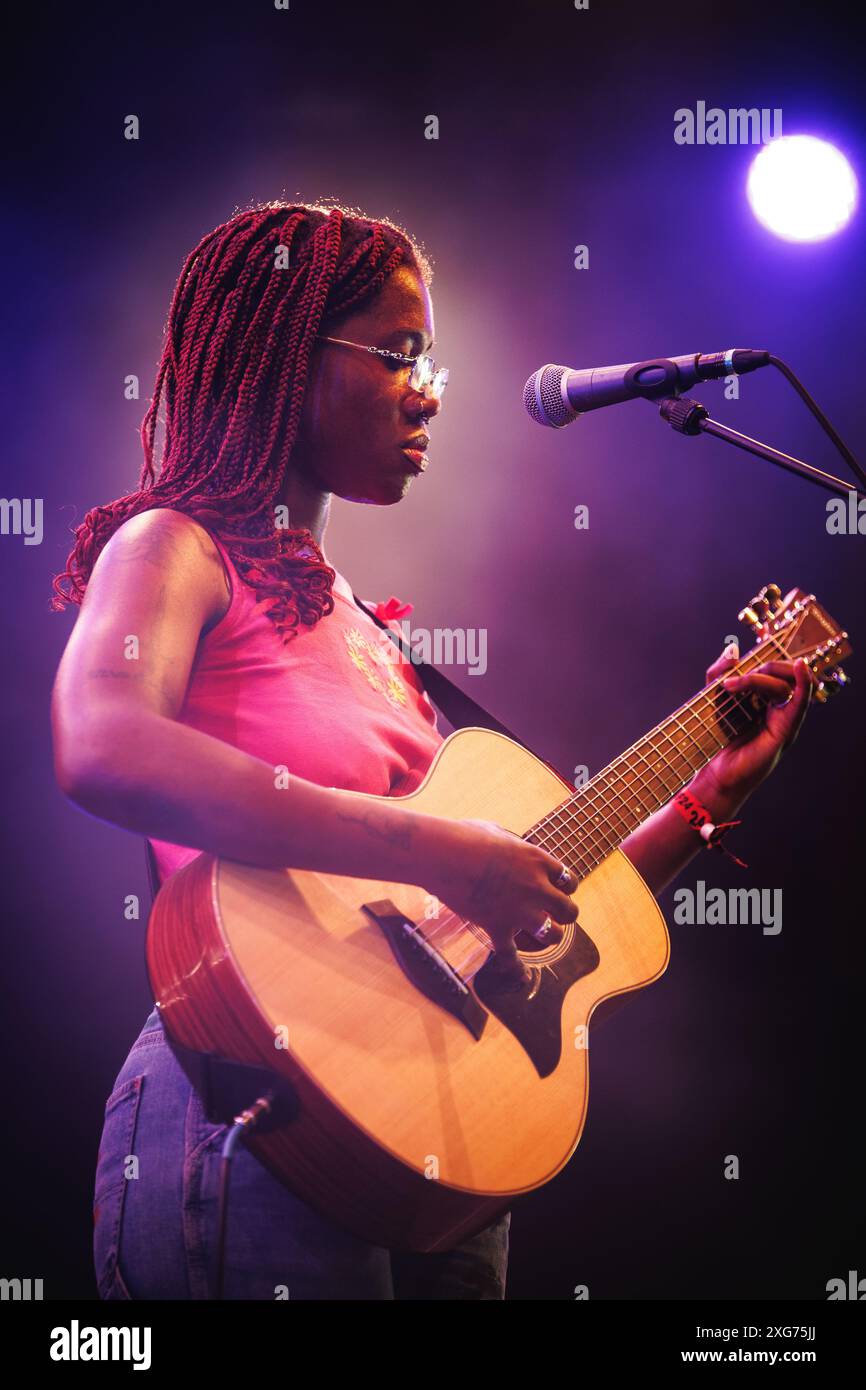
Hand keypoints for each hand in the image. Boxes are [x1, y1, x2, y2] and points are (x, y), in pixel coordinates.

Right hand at [423, 818, 578, 984]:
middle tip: (555, 915)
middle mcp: (535, 887)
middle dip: (565, 915)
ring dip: (549, 937)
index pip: (568, 880)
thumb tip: (503, 843)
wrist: (443, 854)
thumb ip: (507, 842)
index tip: (556, 890)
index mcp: (537, 860)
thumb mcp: (495, 831)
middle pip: (570, 910)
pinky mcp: (497, 926)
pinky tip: (520, 973)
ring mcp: (518, 910)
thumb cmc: (464, 836)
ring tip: (541, 935)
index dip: (565, 888)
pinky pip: (512, 956)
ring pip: (553, 935)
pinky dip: (516, 966)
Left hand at [698, 642, 812, 803]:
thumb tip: (732, 649)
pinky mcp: (786, 730)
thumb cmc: (718, 739)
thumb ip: (718, 674)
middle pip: (780, 674)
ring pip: (782, 685)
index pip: (773, 668)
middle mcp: (778, 707)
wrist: (716, 773)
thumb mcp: (713, 700)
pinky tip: (801, 668)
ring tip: (731, 688)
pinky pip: (800, 703)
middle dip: (759, 669)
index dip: (766, 655)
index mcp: (765, 698)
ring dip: (757, 680)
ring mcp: (785, 718)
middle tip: (731, 682)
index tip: (751, 649)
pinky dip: (803, 684)